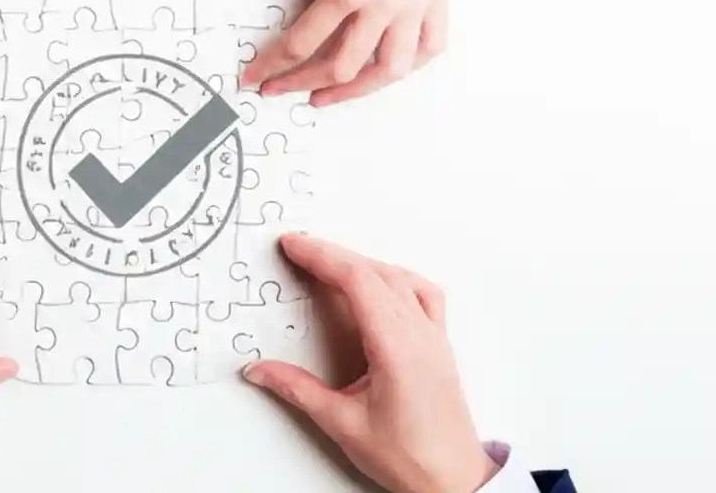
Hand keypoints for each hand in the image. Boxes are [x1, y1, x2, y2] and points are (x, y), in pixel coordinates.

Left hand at [219, 0, 453, 105]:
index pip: (301, 43)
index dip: (271, 65)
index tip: (253, 77)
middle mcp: (384, 4)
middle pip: (340, 66)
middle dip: (302, 83)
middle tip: (279, 88)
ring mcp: (414, 5)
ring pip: (389, 70)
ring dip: (356, 91)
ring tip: (327, 96)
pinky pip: (429, 47)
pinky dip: (407, 66)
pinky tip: (384, 71)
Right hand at [243, 235, 498, 492]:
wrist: (453, 481)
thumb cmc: (411, 458)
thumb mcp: (342, 423)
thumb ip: (298, 390)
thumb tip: (262, 370)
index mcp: (397, 348)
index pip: (358, 281)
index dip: (322, 257)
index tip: (295, 246)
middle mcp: (420, 335)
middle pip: (375, 272)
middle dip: (333, 255)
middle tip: (299, 248)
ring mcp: (434, 338)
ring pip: (399, 278)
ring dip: (362, 263)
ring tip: (331, 261)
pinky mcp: (439, 346)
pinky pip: (423, 294)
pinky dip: (396, 278)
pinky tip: (382, 282)